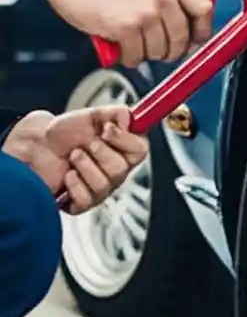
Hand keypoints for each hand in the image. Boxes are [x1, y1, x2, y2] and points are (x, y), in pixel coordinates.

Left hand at [2, 106, 148, 213]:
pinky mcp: (82, 203)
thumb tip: (129, 118)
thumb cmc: (64, 133)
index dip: (126, 140)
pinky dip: (74, 184)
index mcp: (122, 150)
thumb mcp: (91, 116)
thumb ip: (115, 113)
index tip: (108, 129)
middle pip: (122, 169)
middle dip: (101, 153)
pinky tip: (67, 175)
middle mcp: (115, 171)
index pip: (140, 150)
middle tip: (86, 144)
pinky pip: (86, 198)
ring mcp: (100, 189)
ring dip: (85, 165)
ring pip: (104, 184)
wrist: (37, 146)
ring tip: (72, 156)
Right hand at [41, 0, 213, 66]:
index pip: (205, 11)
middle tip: (158, 49)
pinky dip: (129, 58)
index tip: (193, 40)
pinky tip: (121, 49)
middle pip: (182, 38)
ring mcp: (146, 12)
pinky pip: (136, 56)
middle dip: (171, 50)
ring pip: (160, 51)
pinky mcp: (125, 27)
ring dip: (147, 54)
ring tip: (134, 44)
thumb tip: (183, 20)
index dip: (201, 31)